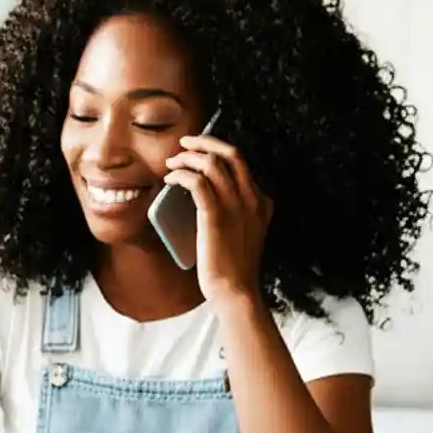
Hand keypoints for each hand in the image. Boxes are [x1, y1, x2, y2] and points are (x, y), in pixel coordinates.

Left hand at [164, 135, 272, 305]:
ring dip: (187, 158)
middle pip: (230, 153)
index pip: (241, 161)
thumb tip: (208, 196)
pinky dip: (181, 175)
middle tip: (184, 143)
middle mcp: (252, 198)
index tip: (198, 150)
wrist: (235, 290)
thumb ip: (237, 213)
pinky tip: (170, 179)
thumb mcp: (245, 233)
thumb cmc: (233, 267)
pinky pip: (197, 182)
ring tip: (171, 164)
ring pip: (211, 164)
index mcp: (261, 201)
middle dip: (204, 142)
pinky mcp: (216, 216)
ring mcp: (236, 206)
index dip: (217, 150)